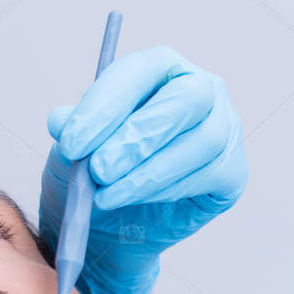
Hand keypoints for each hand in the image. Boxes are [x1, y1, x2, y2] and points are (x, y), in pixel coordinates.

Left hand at [40, 45, 246, 293]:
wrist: (110, 224)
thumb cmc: (94, 172)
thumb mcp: (71, 151)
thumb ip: (69, 131)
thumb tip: (61, 120)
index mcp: (160, 68)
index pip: (141, 70)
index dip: (106, 105)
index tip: (72, 142)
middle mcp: (202, 89)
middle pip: (187, 99)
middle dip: (138, 137)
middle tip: (98, 170)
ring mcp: (225, 129)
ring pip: (202, 142)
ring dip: (148, 173)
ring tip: (104, 197)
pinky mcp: (233, 172)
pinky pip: (210, 175)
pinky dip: (166, 191)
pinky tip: (131, 201)